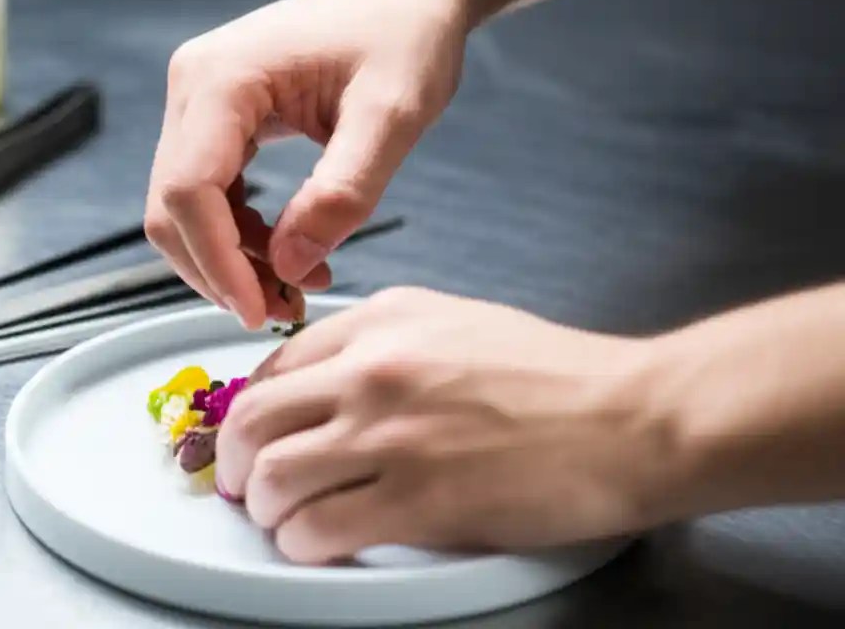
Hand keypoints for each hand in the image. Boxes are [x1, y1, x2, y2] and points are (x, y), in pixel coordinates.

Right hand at [144, 0, 469, 328]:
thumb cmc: (403, 36)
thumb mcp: (394, 115)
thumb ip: (343, 192)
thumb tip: (290, 267)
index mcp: (223, 78)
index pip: (188, 191)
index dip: (217, 262)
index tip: (260, 311)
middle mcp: (194, 88)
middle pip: (171, 208)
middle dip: (219, 270)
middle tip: (283, 309)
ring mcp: (198, 104)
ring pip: (183, 209)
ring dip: (230, 260)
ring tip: (299, 285)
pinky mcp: (216, 120)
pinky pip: (208, 196)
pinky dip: (240, 237)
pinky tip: (291, 253)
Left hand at [214, 287, 679, 563]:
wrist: (629, 418)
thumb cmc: (555, 375)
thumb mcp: (455, 321)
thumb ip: (383, 340)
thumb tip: (326, 379)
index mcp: (381, 321)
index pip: (274, 365)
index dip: (248, 409)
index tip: (249, 434)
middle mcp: (372, 371)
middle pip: (254, 419)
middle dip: (234, 460)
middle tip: (242, 483)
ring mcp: (390, 435)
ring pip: (275, 478)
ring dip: (266, 508)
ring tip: (281, 519)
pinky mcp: (416, 500)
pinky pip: (319, 529)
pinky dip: (302, 543)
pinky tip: (315, 543)